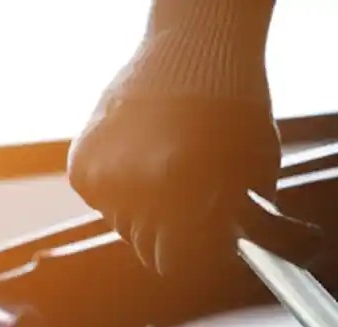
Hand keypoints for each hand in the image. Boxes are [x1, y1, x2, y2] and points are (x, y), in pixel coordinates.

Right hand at [67, 63, 314, 276]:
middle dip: (173, 236)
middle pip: (148, 251)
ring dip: (146, 211)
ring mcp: (103, 176)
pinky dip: (121, 189)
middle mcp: (134, 187)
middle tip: (193, 204)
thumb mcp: (256, 176)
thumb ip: (240, 226)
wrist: (195, 52)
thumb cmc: (237, 112)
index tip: (210, 248)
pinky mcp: (81, 167)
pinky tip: (143, 156)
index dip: (198, 258)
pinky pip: (104, 202)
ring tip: (169, 168)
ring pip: (125, 227)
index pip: (177, 264)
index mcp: (180, 191)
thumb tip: (233, 260)